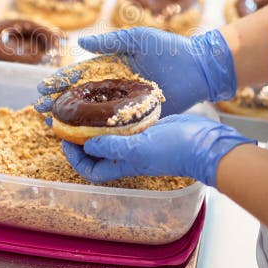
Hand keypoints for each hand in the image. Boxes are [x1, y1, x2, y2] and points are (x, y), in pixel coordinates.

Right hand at [35, 27, 235, 114]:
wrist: (198, 68)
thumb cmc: (169, 48)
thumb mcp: (137, 39)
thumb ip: (110, 41)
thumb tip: (80, 43)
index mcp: (110, 66)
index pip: (79, 76)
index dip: (60, 82)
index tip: (41, 88)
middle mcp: (114, 87)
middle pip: (81, 98)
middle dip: (58, 104)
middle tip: (39, 111)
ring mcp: (125, 105)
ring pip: (93, 115)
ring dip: (72, 121)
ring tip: (52, 126)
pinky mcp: (138, 119)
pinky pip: (115, 128)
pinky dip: (98, 134)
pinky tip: (81, 139)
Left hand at [61, 113, 255, 187]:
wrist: (205, 143)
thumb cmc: (173, 150)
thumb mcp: (138, 149)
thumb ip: (111, 147)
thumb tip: (85, 144)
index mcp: (123, 164)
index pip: (91, 169)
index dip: (74, 158)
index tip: (63, 139)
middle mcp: (128, 154)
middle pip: (96, 150)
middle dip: (80, 137)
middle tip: (68, 117)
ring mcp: (139, 140)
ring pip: (109, 134)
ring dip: (95, 123)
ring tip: (84, 106)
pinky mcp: (148, 126)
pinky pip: (125, 121)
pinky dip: (114, 113)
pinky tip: (109, 98)